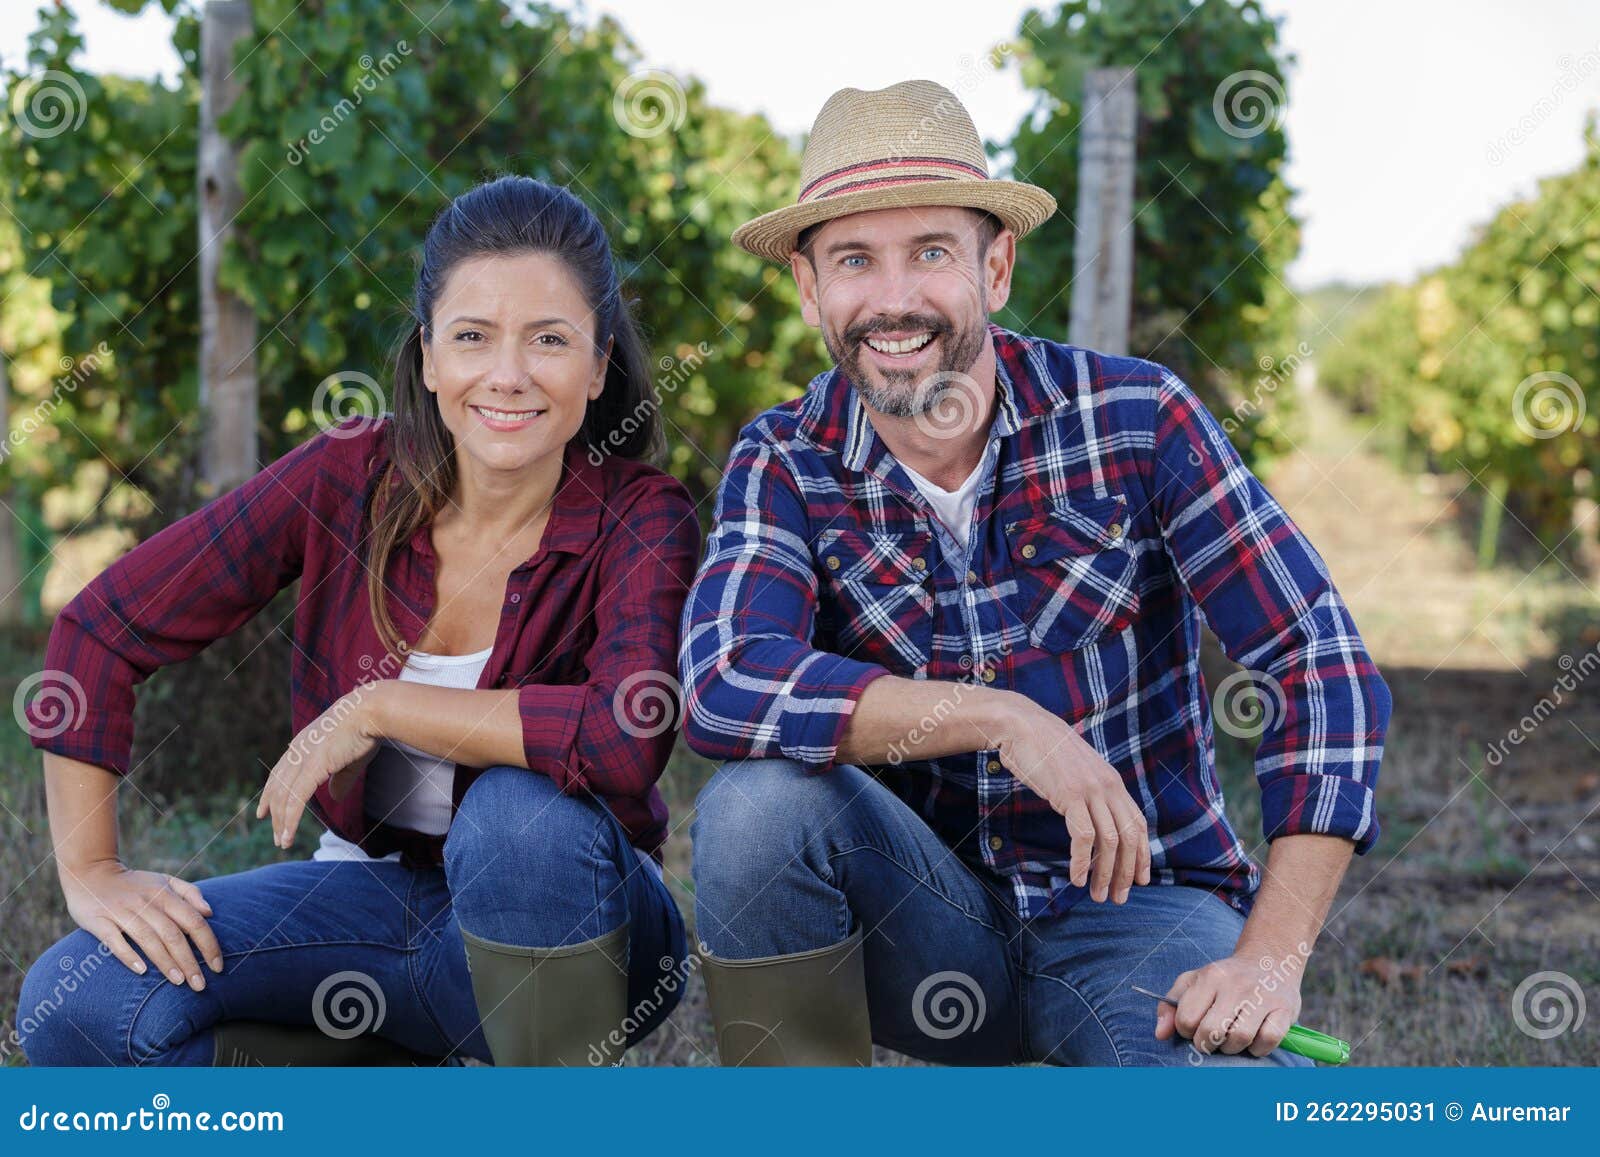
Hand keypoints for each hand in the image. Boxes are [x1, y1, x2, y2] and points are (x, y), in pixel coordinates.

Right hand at [59, 858, 222, 989]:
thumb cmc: (134, 884)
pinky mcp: (99, 921)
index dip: (208, 945)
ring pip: (148, 939)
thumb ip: (190, 893)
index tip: (218, 967)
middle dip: (189, 962)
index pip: (194, 921)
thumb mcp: (164, 881)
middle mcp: (147, 903)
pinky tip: (141, 971)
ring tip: (179, 982)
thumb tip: (209, 912)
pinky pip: (114, 940)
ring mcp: (122, 912)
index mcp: (165, 895)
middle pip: (173, 935)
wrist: (91, 872)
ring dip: (165, 962)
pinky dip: (128, 955)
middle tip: (200, 985)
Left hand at [257, 687, 382, 847]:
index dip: (270, 794)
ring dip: (281, 822)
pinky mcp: (313, 767)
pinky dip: (290, 820)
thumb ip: (341, 779)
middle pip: (277, 788)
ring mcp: (302, 759)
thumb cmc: (365, 729)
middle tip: (276, 836)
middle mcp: (296, 751)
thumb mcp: (350, 758)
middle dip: (275, 814)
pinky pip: (296, 800)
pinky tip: (288, 836)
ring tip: (282, 842)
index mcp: (302, 745)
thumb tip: (335, 797)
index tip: (264, 812)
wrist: (370, 711)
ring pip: (284, 798)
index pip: (279, 774)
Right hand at [994, 696, 1150, 902]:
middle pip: (1129, 838)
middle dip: (1126, 873)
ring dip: (1105, 874)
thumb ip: (1091, 790)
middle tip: (1118, 898)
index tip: (1139, 881)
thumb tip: (1095, 816)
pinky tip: (1076, 878)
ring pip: (1109, 842)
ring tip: (1099, 895)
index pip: (1138, 825)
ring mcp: (1090, 790)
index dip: (1142, 856)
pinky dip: (1081, 862)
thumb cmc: (1045, 750)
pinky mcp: (1069, 795)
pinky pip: (1082, 837)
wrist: (1023, 726)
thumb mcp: (1078, 770)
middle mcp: (1108, 787)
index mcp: (1113, 782)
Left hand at [1154, 952, 1302, 1056]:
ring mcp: (1262, 997)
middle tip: (1211, 1039)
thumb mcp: (1192, 982)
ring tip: (1231, 1038)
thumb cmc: (1224, 979)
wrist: (1270, 961)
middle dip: (1207, 1044)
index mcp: (1209, 977)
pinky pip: (1267, 1040)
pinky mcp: (1285, 1010)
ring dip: (1231, 1048)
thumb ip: (1169, 1006)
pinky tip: (1254, 1039)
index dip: (1186, 1031)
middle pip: (1211, 1032)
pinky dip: (1258, 1048)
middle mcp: (1236, 985)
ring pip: (1239, 1039)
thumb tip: (1160, 1035)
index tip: (1194, 1028)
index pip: (1186, 1019)